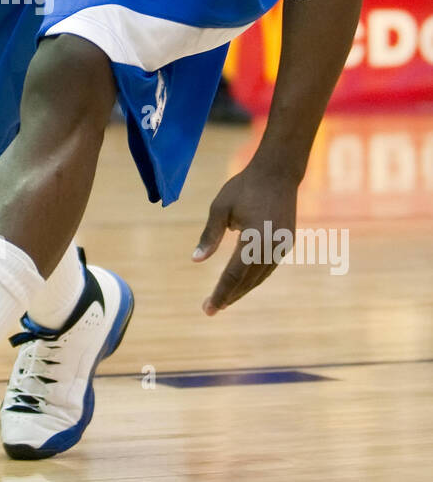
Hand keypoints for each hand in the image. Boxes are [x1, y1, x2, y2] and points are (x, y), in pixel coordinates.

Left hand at [193, 164, 298, 313]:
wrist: (278, 172)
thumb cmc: (244, 187)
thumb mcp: (220, 208)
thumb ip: (209, 236)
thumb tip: (196, 260)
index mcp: (254, 239)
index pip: (233, 275)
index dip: (220, 293)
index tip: (208, 309)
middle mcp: (271, 247)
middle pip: (248, 281)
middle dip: (229, 296)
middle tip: (211, 308)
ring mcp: (282, 246)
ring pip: (260, 277)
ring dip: (242, 290)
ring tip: (225, 299)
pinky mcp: (286, 243)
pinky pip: (268, 268)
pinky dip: (254, 278)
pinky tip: (243, 282)